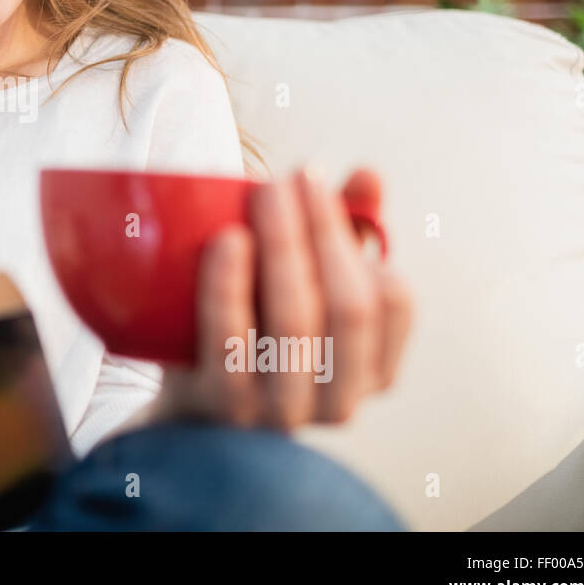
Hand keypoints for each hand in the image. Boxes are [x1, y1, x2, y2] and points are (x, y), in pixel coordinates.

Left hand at [140, 165, 412, 431]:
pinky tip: (228, 240)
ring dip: (283, 246)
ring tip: (262, 194)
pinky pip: (231, 342)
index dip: (354, 235)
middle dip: (321, 230)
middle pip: (347, 306)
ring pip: (295, 321)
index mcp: (376, 370)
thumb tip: (368, 174)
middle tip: (284, 179)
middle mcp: (340, 401)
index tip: (313, 181)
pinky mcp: (224, 408)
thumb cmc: (260, 325)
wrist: (190, 400)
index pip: (393, 300)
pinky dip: (231, 286)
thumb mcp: (308, 280)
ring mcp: (281, 411)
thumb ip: (345, 228)